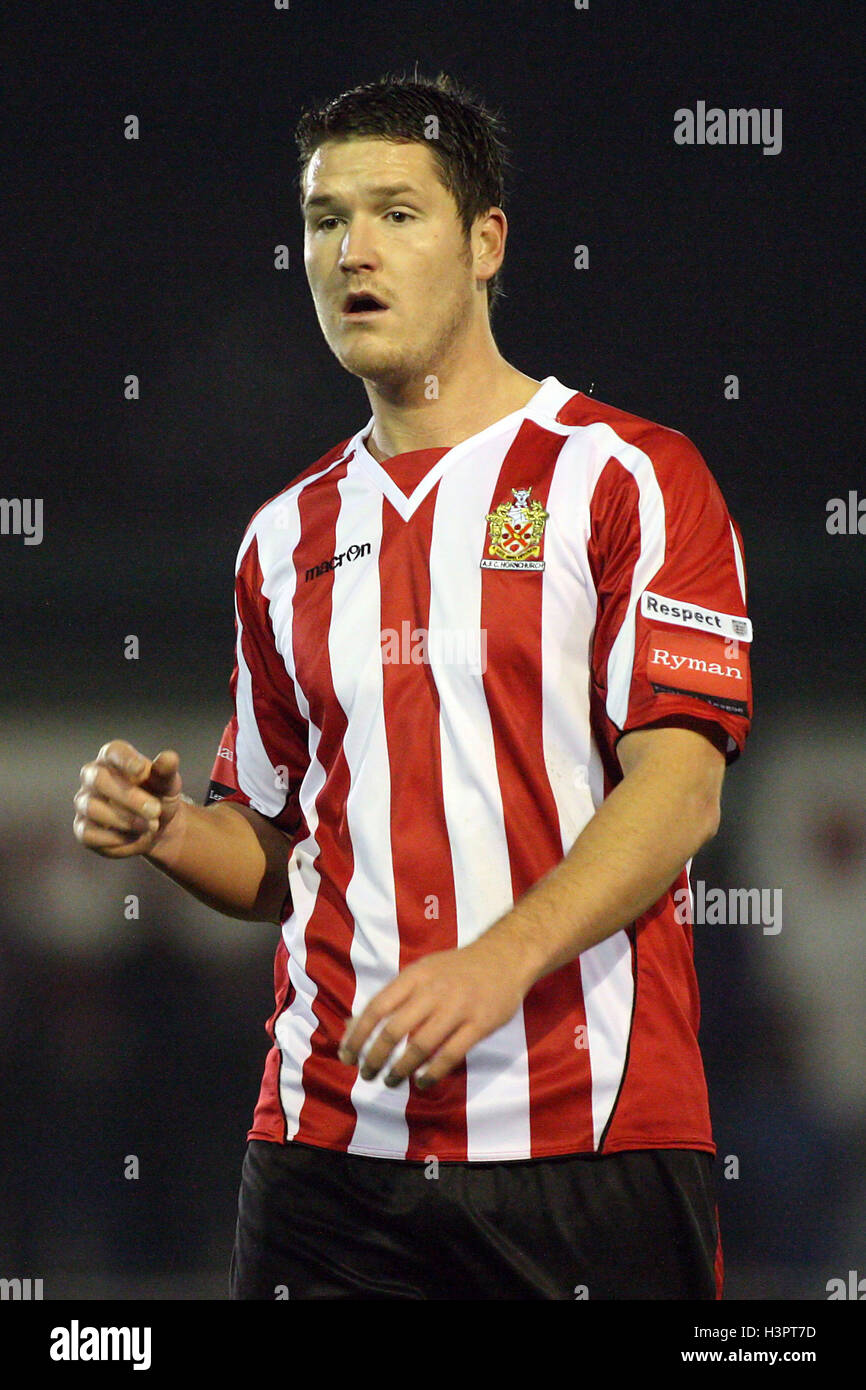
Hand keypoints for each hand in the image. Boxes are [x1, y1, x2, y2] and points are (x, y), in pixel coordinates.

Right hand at [73, 739, 183, 857]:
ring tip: (150, 826)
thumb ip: (167, 771)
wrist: (157, 826)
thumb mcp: (168, 783)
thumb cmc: (159, 796)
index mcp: (114, 759)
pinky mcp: (83, 829)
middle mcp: (93, 777)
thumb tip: (169, 757)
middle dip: (128, 796)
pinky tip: (134, 837)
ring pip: (92, 807)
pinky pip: (88, 834)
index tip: (141, 770)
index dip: (125, 760)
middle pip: (98, 779)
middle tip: (155, 810)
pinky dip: (115, 838)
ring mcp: (85, 802)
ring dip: (124, 819)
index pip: (113, 751)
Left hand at [337, 936, 531, 1089]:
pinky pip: (451, 1055)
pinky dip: (432, 1073)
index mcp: (415, 976)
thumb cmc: (455, 969)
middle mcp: (433, 990)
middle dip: (375, 1057)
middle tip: (366, 1074)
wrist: (505, 956)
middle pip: (394, 1030)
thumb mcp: (421, 972)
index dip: (358, 1035)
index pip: (377, 1007)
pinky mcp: (480, 1024)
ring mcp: (458, 1007)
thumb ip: (390, 998)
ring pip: (420, 1046)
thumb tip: (350, 1026)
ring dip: (400, 1069)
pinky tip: (421, 1082)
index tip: (346, 1056)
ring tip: (390, 1081)